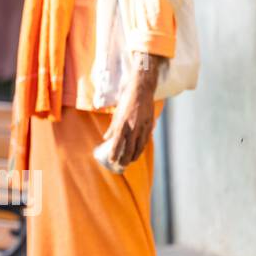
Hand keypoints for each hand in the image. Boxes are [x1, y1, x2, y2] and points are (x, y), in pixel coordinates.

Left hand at [101, 52, 161, 170]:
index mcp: (121, 123)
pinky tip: (139, 151)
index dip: (114, 153)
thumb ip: (112, 127)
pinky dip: (142, 147)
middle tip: (121, 165)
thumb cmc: (126, 100)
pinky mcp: (150, 125)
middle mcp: (132, 127)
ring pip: (139, 146)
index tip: (111, 160)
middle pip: (129, 148)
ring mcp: (142, 127)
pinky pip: (145, 140)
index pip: (117, 143)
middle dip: (125, 158)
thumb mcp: (116, 113)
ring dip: (134, 155)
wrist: (141, 90)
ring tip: (130, 161)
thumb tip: (106, 138)